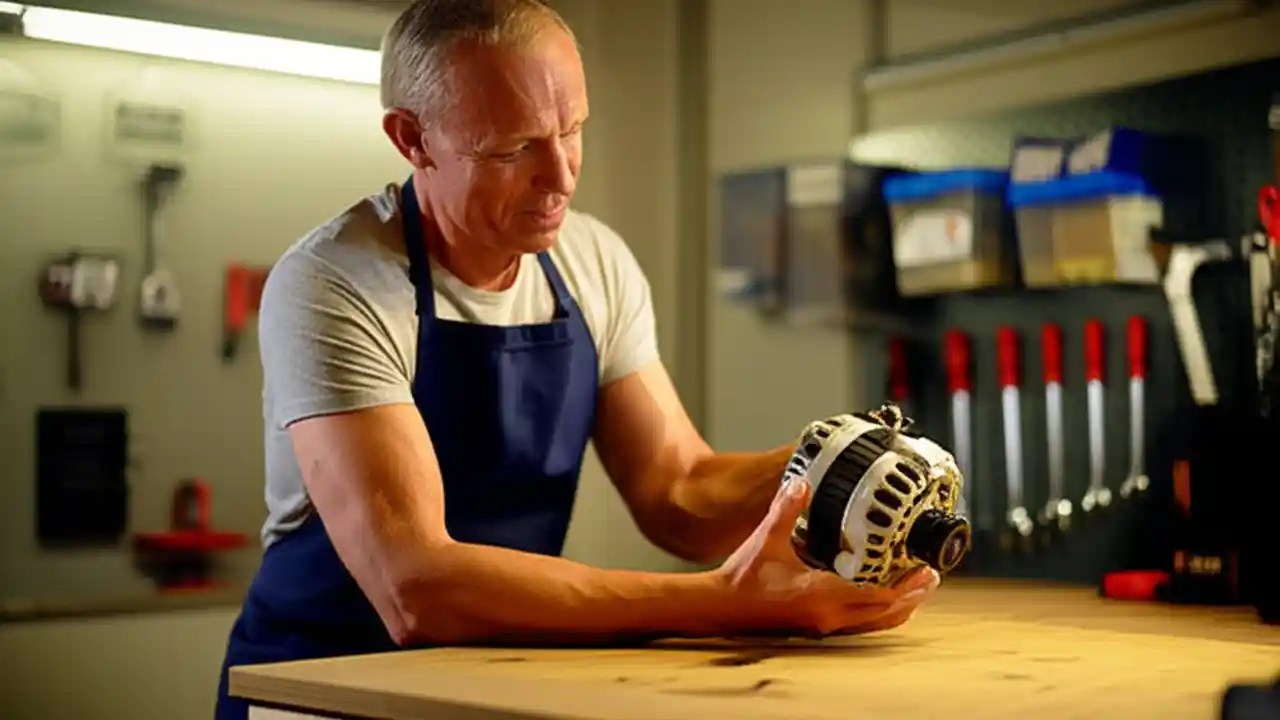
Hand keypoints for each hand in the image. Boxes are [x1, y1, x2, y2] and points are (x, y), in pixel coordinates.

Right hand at [714, 476, 939, 637]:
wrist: (721, 606)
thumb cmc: (743, 576)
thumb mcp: (766, 537)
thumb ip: (786, 509)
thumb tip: (802, 482)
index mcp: (819, 594)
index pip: (876, 595)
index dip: (905, 585)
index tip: (924, 569)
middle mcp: (828, 615)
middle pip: (886, 613)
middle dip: (913, 595)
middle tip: (932, 574)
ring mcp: (825, 624)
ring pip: (876, 623)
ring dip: (900, 606)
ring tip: (918, 586)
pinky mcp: (819, 626)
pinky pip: (862, 624)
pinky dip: (880, 612)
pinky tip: (885, 597)